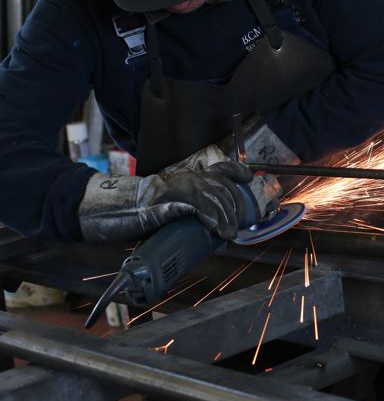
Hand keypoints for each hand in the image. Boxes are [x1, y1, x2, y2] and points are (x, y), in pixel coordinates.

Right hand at [78, 162, 256, 241]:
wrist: (117, 208)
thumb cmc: (145, 210)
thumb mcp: (175, 202)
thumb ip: (194, 205)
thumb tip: (214, 222)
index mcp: (190, 175)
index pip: (221, 168)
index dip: (237, 171)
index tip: (249, 177)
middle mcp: (189, 176)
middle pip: (224, 188)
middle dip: (234, 207)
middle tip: (236, 225)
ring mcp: (181, 186)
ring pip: (216, 198)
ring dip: (226, 217)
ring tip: (229, 233)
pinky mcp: (172, 199)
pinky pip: (200, 207)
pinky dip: (213, 218)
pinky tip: (219, 230)